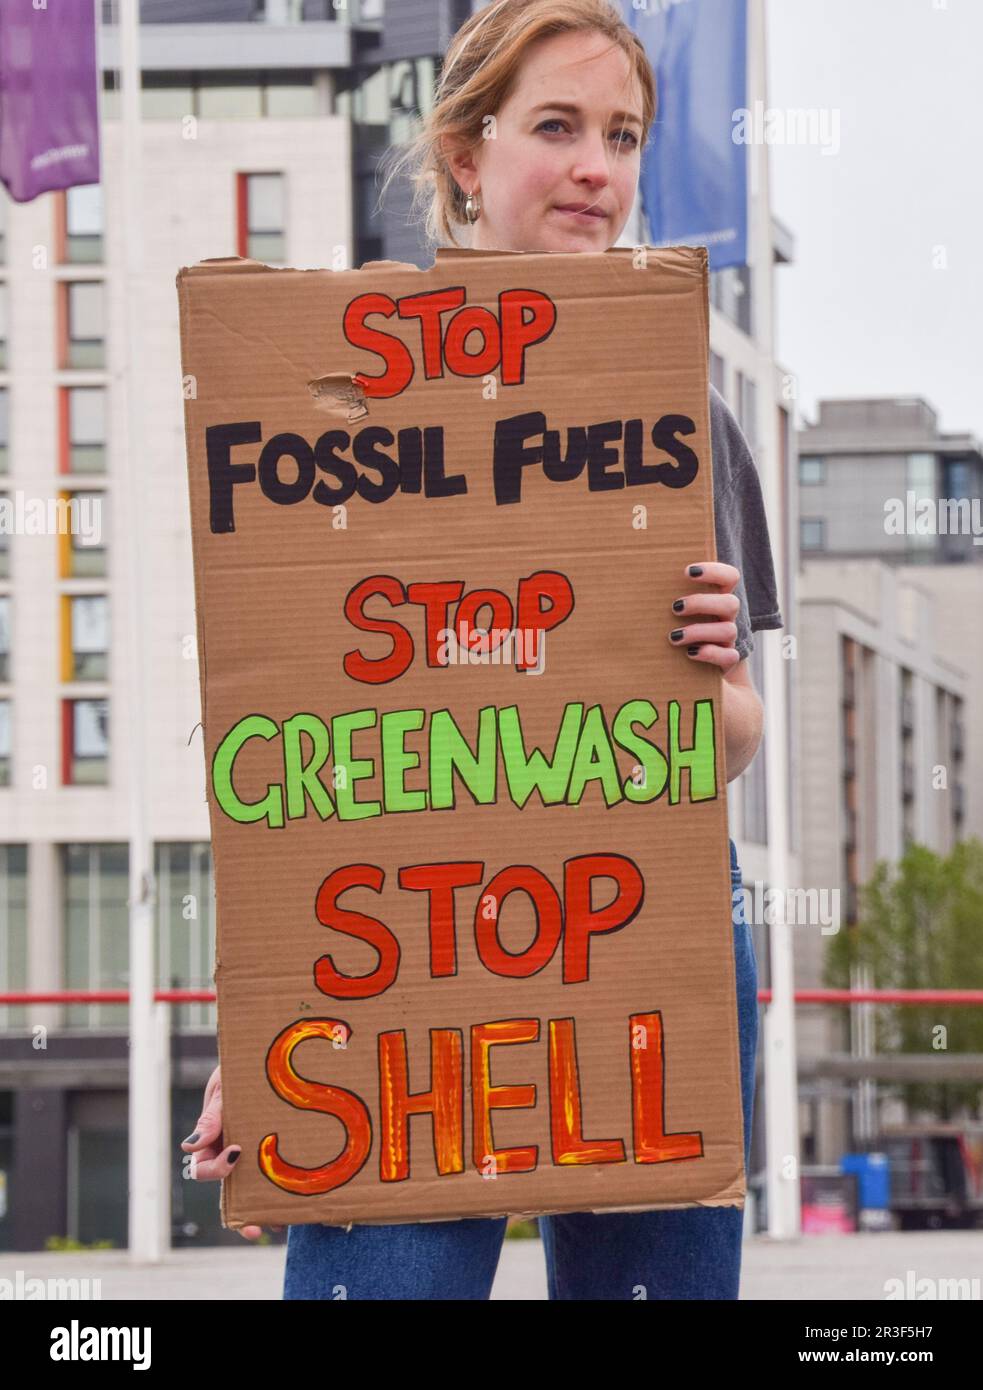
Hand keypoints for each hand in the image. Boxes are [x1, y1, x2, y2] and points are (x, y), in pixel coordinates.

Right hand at [180, 1064, 282, 1242]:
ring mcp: (251, 1155)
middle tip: (254, 1229)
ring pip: (252, 1191)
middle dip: (239, 1215)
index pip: (204, 1168)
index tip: (236, 1153)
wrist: (263, 1057)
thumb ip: (211, 1117)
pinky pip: (274, 1177)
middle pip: (229, 1191)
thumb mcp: (223, 1089)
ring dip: (263, 1209)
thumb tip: (188, 1147)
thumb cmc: (236, 1072)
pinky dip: (281, 1192)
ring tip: (280, 1224)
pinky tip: (297, 1205)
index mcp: (211, 1140)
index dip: (216, 1169)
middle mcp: (229, 1153)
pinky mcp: (271, 1152)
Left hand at [667, 561, 740, 671]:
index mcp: (717, 599)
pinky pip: (728, 657)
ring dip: (699, 630)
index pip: (729, 577)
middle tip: (675, 607)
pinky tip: (690, 653)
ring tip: (673, 636)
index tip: (688, 571)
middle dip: (702, 603)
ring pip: (729, 630)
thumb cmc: (676, 631)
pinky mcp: (727, 661)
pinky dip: (710, 653)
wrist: (698, 673)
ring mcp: (728, 640)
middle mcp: (726, 618)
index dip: (714, 571)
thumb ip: (665, 597)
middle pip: (731, 603)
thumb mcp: (673, 612)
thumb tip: (631, 583)